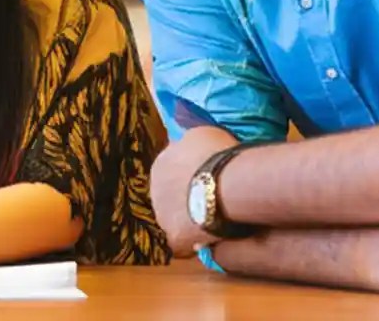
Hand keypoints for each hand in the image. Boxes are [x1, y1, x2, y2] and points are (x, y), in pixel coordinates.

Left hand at [150, 125, 238, 256]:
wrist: (223, 183)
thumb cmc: (216, 153)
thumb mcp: (201, 134)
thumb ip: (191, 144)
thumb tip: (193, 145)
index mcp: (160, 165)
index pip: (174, 174)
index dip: (192, 180)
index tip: (209, 183)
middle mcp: (154, 189)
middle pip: (172, 198)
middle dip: (188, 202)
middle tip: (213, 205)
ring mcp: (161, 215)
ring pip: (175, 221)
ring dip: (191, 224)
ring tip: (215, 226)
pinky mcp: (173, 237)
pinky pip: (183, 244)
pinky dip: (195, 244)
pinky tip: (211, 243)